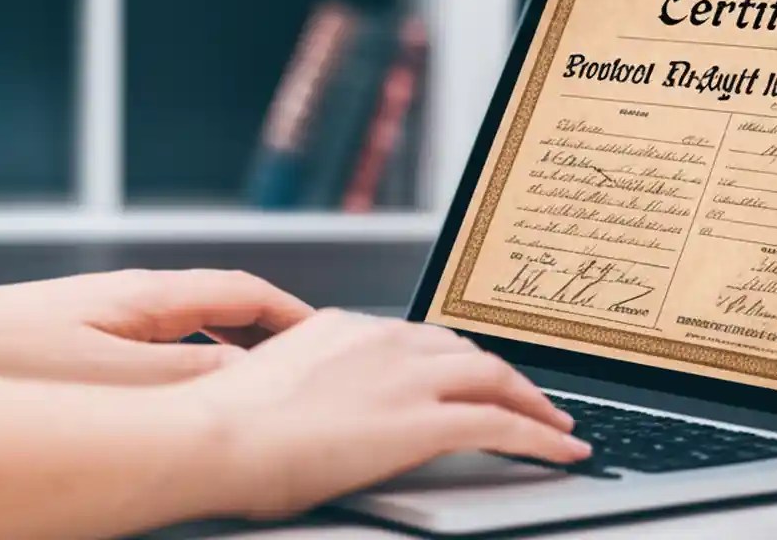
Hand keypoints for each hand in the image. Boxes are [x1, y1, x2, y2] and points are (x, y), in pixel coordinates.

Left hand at [0, 269, 313, 383]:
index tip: (328, 335)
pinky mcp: (90, 334)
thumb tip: (248, 374)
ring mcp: (115, 313)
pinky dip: (194, 362)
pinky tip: (188, 396)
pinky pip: (165, 343)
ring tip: (254, 385)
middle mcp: (139, 295)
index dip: (295, 314)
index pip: (249, 292)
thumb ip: (192, 372)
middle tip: (303, 365)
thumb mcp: (120, 376)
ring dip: (231, 350)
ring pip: (195, 326)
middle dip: (270, 333)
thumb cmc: (13, 355)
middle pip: (227, 305)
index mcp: (155, 294)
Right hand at [179, 309, 590, 518]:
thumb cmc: (223, 428)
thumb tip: (314, 409)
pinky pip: (502, 424)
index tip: (471, 374)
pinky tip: (562, 449)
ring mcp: (408, 376)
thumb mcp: (272, 387)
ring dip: (533, 402)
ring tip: (556, 424)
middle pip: (467, 351)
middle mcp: (386, 341)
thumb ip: (309, 385)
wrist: (214, 437)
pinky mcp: (423, 419)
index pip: (422, 338)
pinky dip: (541, 436)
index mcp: (348, 328)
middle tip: (529, 398)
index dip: (457, 359)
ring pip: (495, 377)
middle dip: (504, 375)